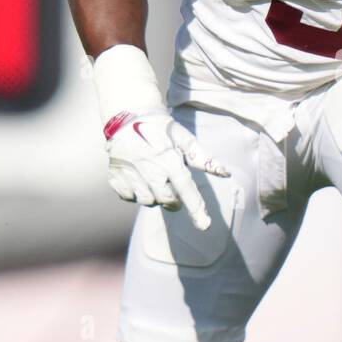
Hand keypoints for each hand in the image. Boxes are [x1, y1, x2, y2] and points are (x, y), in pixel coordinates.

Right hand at [103, 109, 228, 229]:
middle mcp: (150, 170)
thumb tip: (226, 173)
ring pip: (147, 201)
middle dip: (174, 200)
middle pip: (167, 200)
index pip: (187, 190)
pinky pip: (128, 197)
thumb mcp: (185, 138)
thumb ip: (204, 159)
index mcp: (169, 160)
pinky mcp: (115, 176)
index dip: (197, 209)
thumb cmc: (161, 129)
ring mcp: (130, 174)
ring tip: (155, 179)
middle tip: (173, 188)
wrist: (128, 116)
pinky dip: (135, 193)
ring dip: (155, 196)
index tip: (205, 225)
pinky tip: (139, 178)